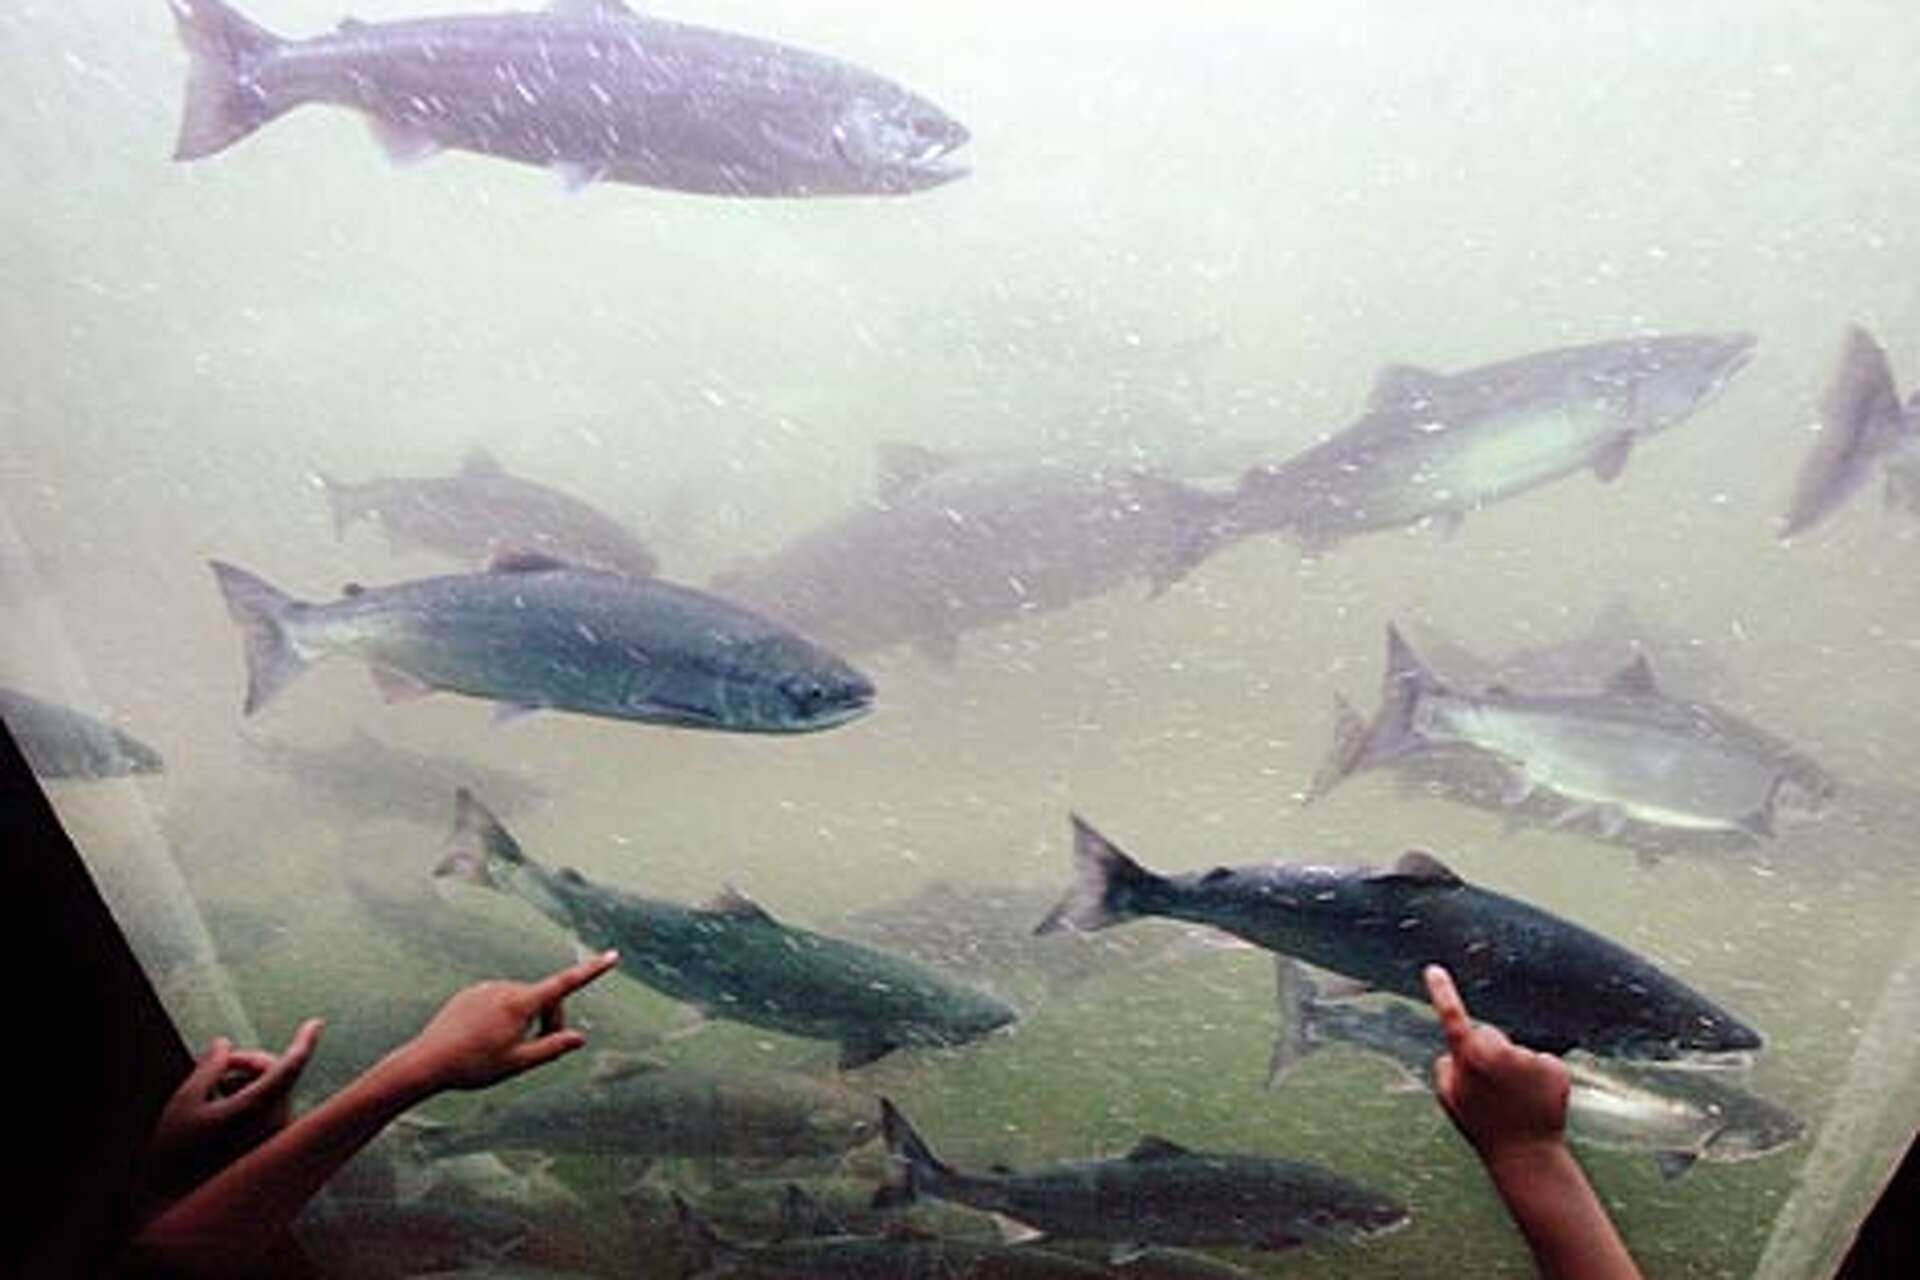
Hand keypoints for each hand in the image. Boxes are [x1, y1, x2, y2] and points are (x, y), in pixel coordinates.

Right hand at [138, 1019, 323, 1206]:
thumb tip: (225, 1044)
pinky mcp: (271, 1153)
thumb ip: (209, 1068)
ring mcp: (277, 1142)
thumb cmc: (173, 1154)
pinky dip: (248, 1103)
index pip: (291, 1066)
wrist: (173, 1211)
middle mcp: (276, 1125)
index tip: (316, 1023)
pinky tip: (218, 1112)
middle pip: (275, 1074)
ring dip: (245, 1084)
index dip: (304, 1041)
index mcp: (258, 1110)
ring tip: (211, 1096)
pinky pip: (269, 1113)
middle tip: (219, 1064)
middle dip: (248, 1062)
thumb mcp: (184, 1102)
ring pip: (272, 1093)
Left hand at [394, 951, 618, 1092]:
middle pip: (543, 999)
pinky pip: (499, 1001)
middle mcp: (504, 988)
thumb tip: (580, 1038)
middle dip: (548, 1021)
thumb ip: (552, 1048)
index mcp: (519, 1003)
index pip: (564, 984)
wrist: (425, 1062)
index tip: (612, 956)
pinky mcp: (471, 994)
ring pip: (521, 1002)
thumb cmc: (473, 1066)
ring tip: (503, 1050)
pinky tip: (484, 1041)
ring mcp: (486, 988)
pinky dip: (504, 1018)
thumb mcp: (517, 1064)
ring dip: (524, 1021)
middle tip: (535, 1051)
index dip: (591, 971)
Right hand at [1424, 965, 1569, 1171]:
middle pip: (1489, 1035)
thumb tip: (1455, 1051)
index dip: (1441, 992)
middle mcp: (1501, 1051)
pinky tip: (1536, 1099)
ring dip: (1516, 1068)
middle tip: (1491, 1088)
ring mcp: (1530, 1058)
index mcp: (1469, 1057)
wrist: (1526, 1153)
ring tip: (1516, 1099)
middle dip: (1488, 1052)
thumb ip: (1445, 1066)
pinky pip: (1541, 1061)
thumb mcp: (1449, 1098)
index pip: (1451, 1016)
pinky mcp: (1555, 1067)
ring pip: (1517, 1051)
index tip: (1434, 969)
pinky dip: (1540, 1077)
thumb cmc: (1482, 1124)